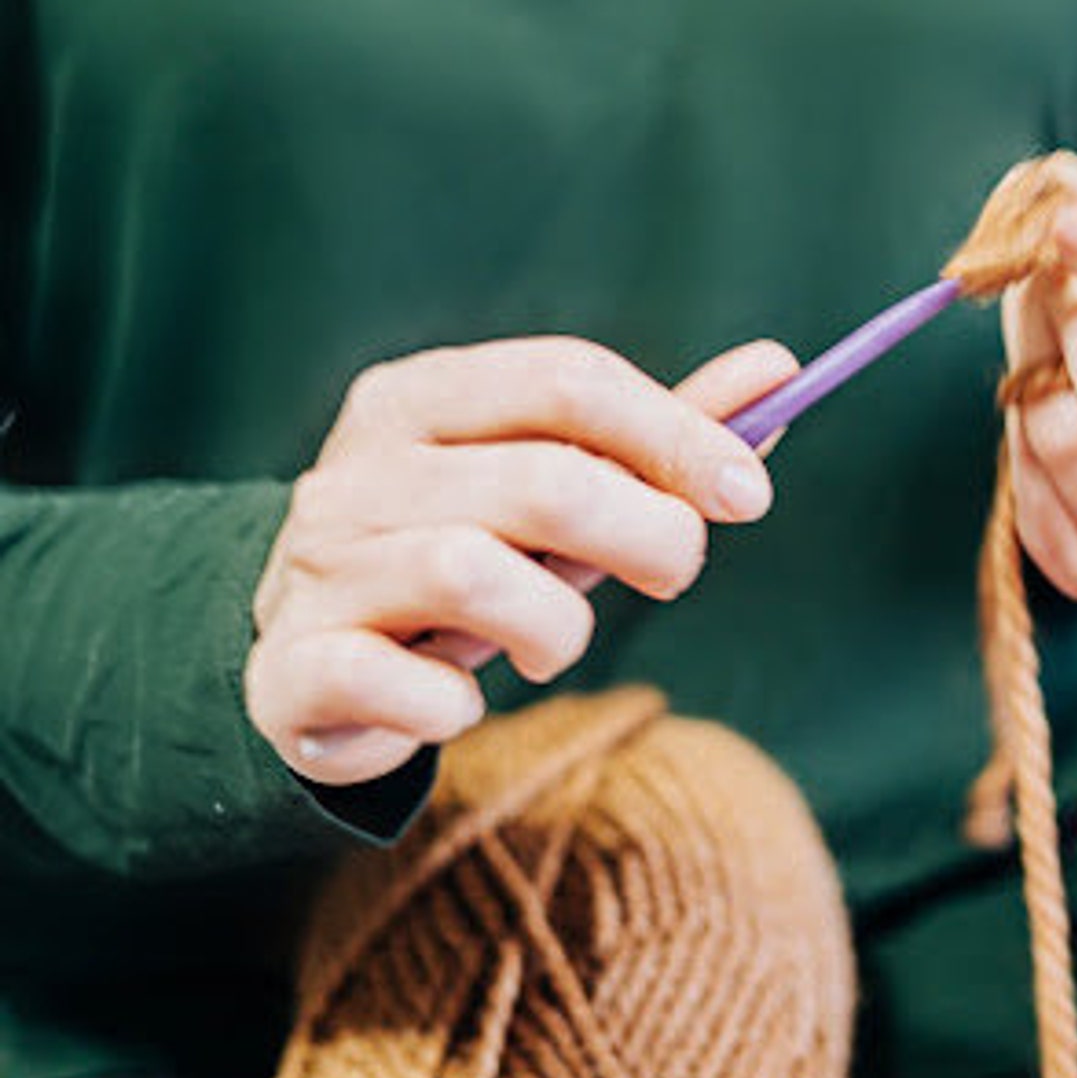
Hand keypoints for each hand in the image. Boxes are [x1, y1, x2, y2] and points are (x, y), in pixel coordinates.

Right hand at [244, 334, 796, 787]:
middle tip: (675, 574)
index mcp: (418, 398)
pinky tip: (457, 702)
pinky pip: (408, 687)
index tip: (750, 492)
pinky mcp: (295, 669)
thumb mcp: (553, 488)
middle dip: (646, 534)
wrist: (305, 661)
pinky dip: (456, 707)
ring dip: (553, 627)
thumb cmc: (460, 557)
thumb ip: (657, 439)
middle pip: (544, 478)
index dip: (676, 434)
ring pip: (473, 574)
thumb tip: (779, 369)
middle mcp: (356, 470)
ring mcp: (318, 566)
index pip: (567, 380)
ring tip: (550, 643)